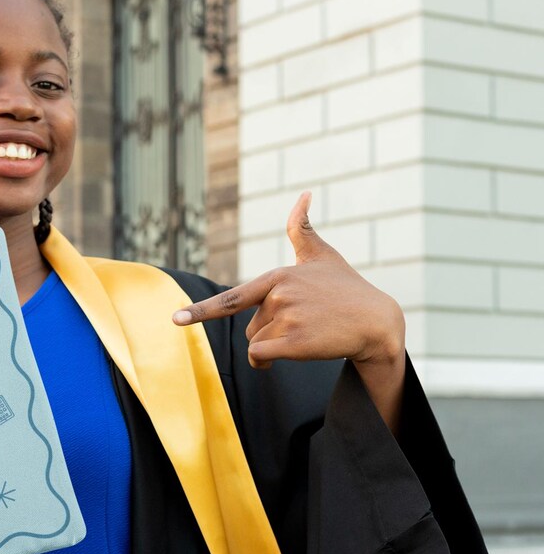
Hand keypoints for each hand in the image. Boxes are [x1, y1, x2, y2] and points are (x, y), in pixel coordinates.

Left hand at [173, 191, 404, 370]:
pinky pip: (263, 357)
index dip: (200, 311)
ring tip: (305, 336)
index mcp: (277, 277)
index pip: (231, 298)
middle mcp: (278, 296)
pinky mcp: (294, 342)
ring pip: (256, 344)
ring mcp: (286, 319)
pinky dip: (271, 360)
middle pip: (248, 328)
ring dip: (273, 348)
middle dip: (268, 332)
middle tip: (302, 325)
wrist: (377, 322)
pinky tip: (298, 352)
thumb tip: (303, 194)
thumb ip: (302, 230)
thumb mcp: (323, 256)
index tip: (175, 320)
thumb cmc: (346, 289)